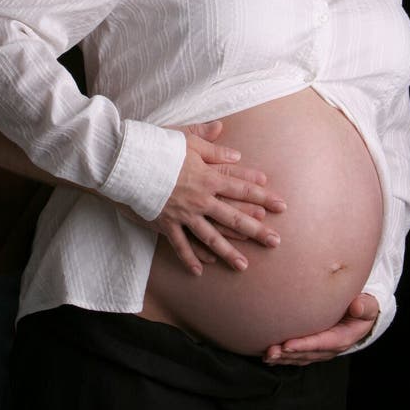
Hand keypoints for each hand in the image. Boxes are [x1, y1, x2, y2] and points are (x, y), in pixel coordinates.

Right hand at [152, 118, 285, 273]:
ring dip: (228, 252)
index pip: (240, 188)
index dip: (262, 196)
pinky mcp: (166, 224)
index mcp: (208, 177)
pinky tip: (200, 270)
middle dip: (255, 230)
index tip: (280, 205)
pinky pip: (180, 245)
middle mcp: (200, 199)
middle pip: (232, 217)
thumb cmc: (158, 147)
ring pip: (210, 237)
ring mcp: (184, 215)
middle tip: (275, 242)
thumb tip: (236, 153)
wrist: (129, 163)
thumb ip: (213, 147)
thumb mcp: (187, 139)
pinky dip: (190, 258)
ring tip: (243, 266)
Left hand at [262, 293, 379, 365]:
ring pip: (300, 357)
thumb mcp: (368, 306)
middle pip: (307, 353)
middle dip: (288, 354)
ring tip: (266, 355)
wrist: (362, 315)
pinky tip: (269, 356)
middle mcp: (330, 348)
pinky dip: (284, 356)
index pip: (321, 343)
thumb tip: (357, 306)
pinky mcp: (314, 347)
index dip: (304, 345)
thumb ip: (364, 306)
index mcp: (342, 338)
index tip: (287, 345)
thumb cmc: (363, 308)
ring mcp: (321, 350)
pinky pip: (298, 355)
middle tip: (270, 351)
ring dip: (283, 358)